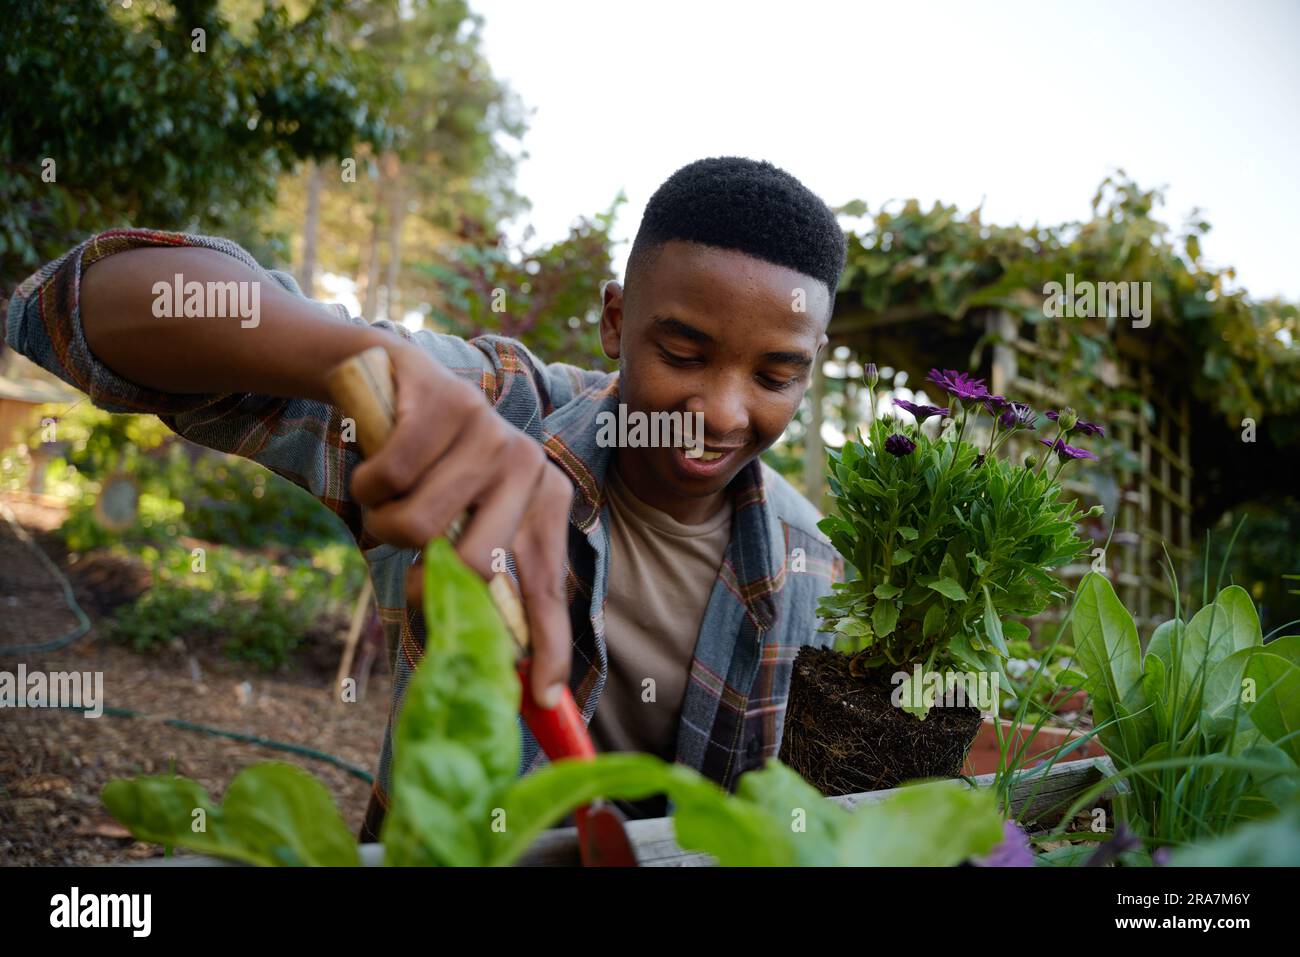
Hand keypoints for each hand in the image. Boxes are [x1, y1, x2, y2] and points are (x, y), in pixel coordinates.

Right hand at [350, 340, 573, 709]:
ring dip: (383, 521)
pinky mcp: (447, 401)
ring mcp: (492, 429)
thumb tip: (483, 660)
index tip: (542, 698)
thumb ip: (476, 574)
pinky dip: (366, 485)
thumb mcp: (461, 517)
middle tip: (408, 556)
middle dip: (424, 576)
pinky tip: (378, 460)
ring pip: (417, 525)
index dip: (545, 644)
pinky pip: (387, 480)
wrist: (392, 375)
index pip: (547, 585)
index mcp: (545, 500)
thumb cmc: (430, 466)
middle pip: (472, 565)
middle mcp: (530, 465)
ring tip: (391, 495)